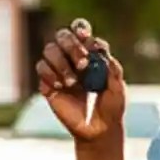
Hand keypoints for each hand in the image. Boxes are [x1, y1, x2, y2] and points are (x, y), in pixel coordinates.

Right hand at [34, 18, 126, 142]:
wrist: (99, 130)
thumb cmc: (111, 106)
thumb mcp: (118, 88)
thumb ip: (112, 69)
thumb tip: (100, 49)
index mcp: (91, 53)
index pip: (81, 31)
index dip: (80, 29)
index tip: (84, 37)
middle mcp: (73, 58)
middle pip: (62, 36)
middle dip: (71, 46)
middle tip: (83, 64)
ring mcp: (59, 70)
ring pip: (49, 50)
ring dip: (60, 63)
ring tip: (72, 82)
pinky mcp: (48, 84)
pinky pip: (41, 68)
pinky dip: (49, 74)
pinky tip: (60, 87)